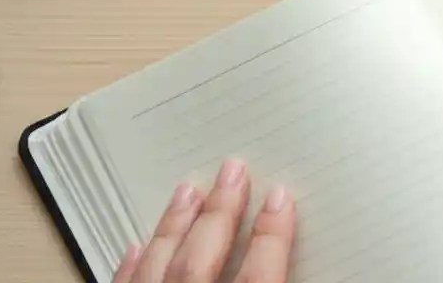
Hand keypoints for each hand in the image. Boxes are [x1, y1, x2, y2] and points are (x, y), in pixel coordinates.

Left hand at [112, 159, 295, 282]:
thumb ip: (273, 279)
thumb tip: (311, 265)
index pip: (258, 277)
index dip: (271, 237)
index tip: (279, 198)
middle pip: (202, 259)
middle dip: (220, 212)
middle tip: (233, 171)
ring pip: (158, 267)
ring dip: (173, 227)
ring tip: (187, 191)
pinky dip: (131, 267)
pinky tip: (136, 246)